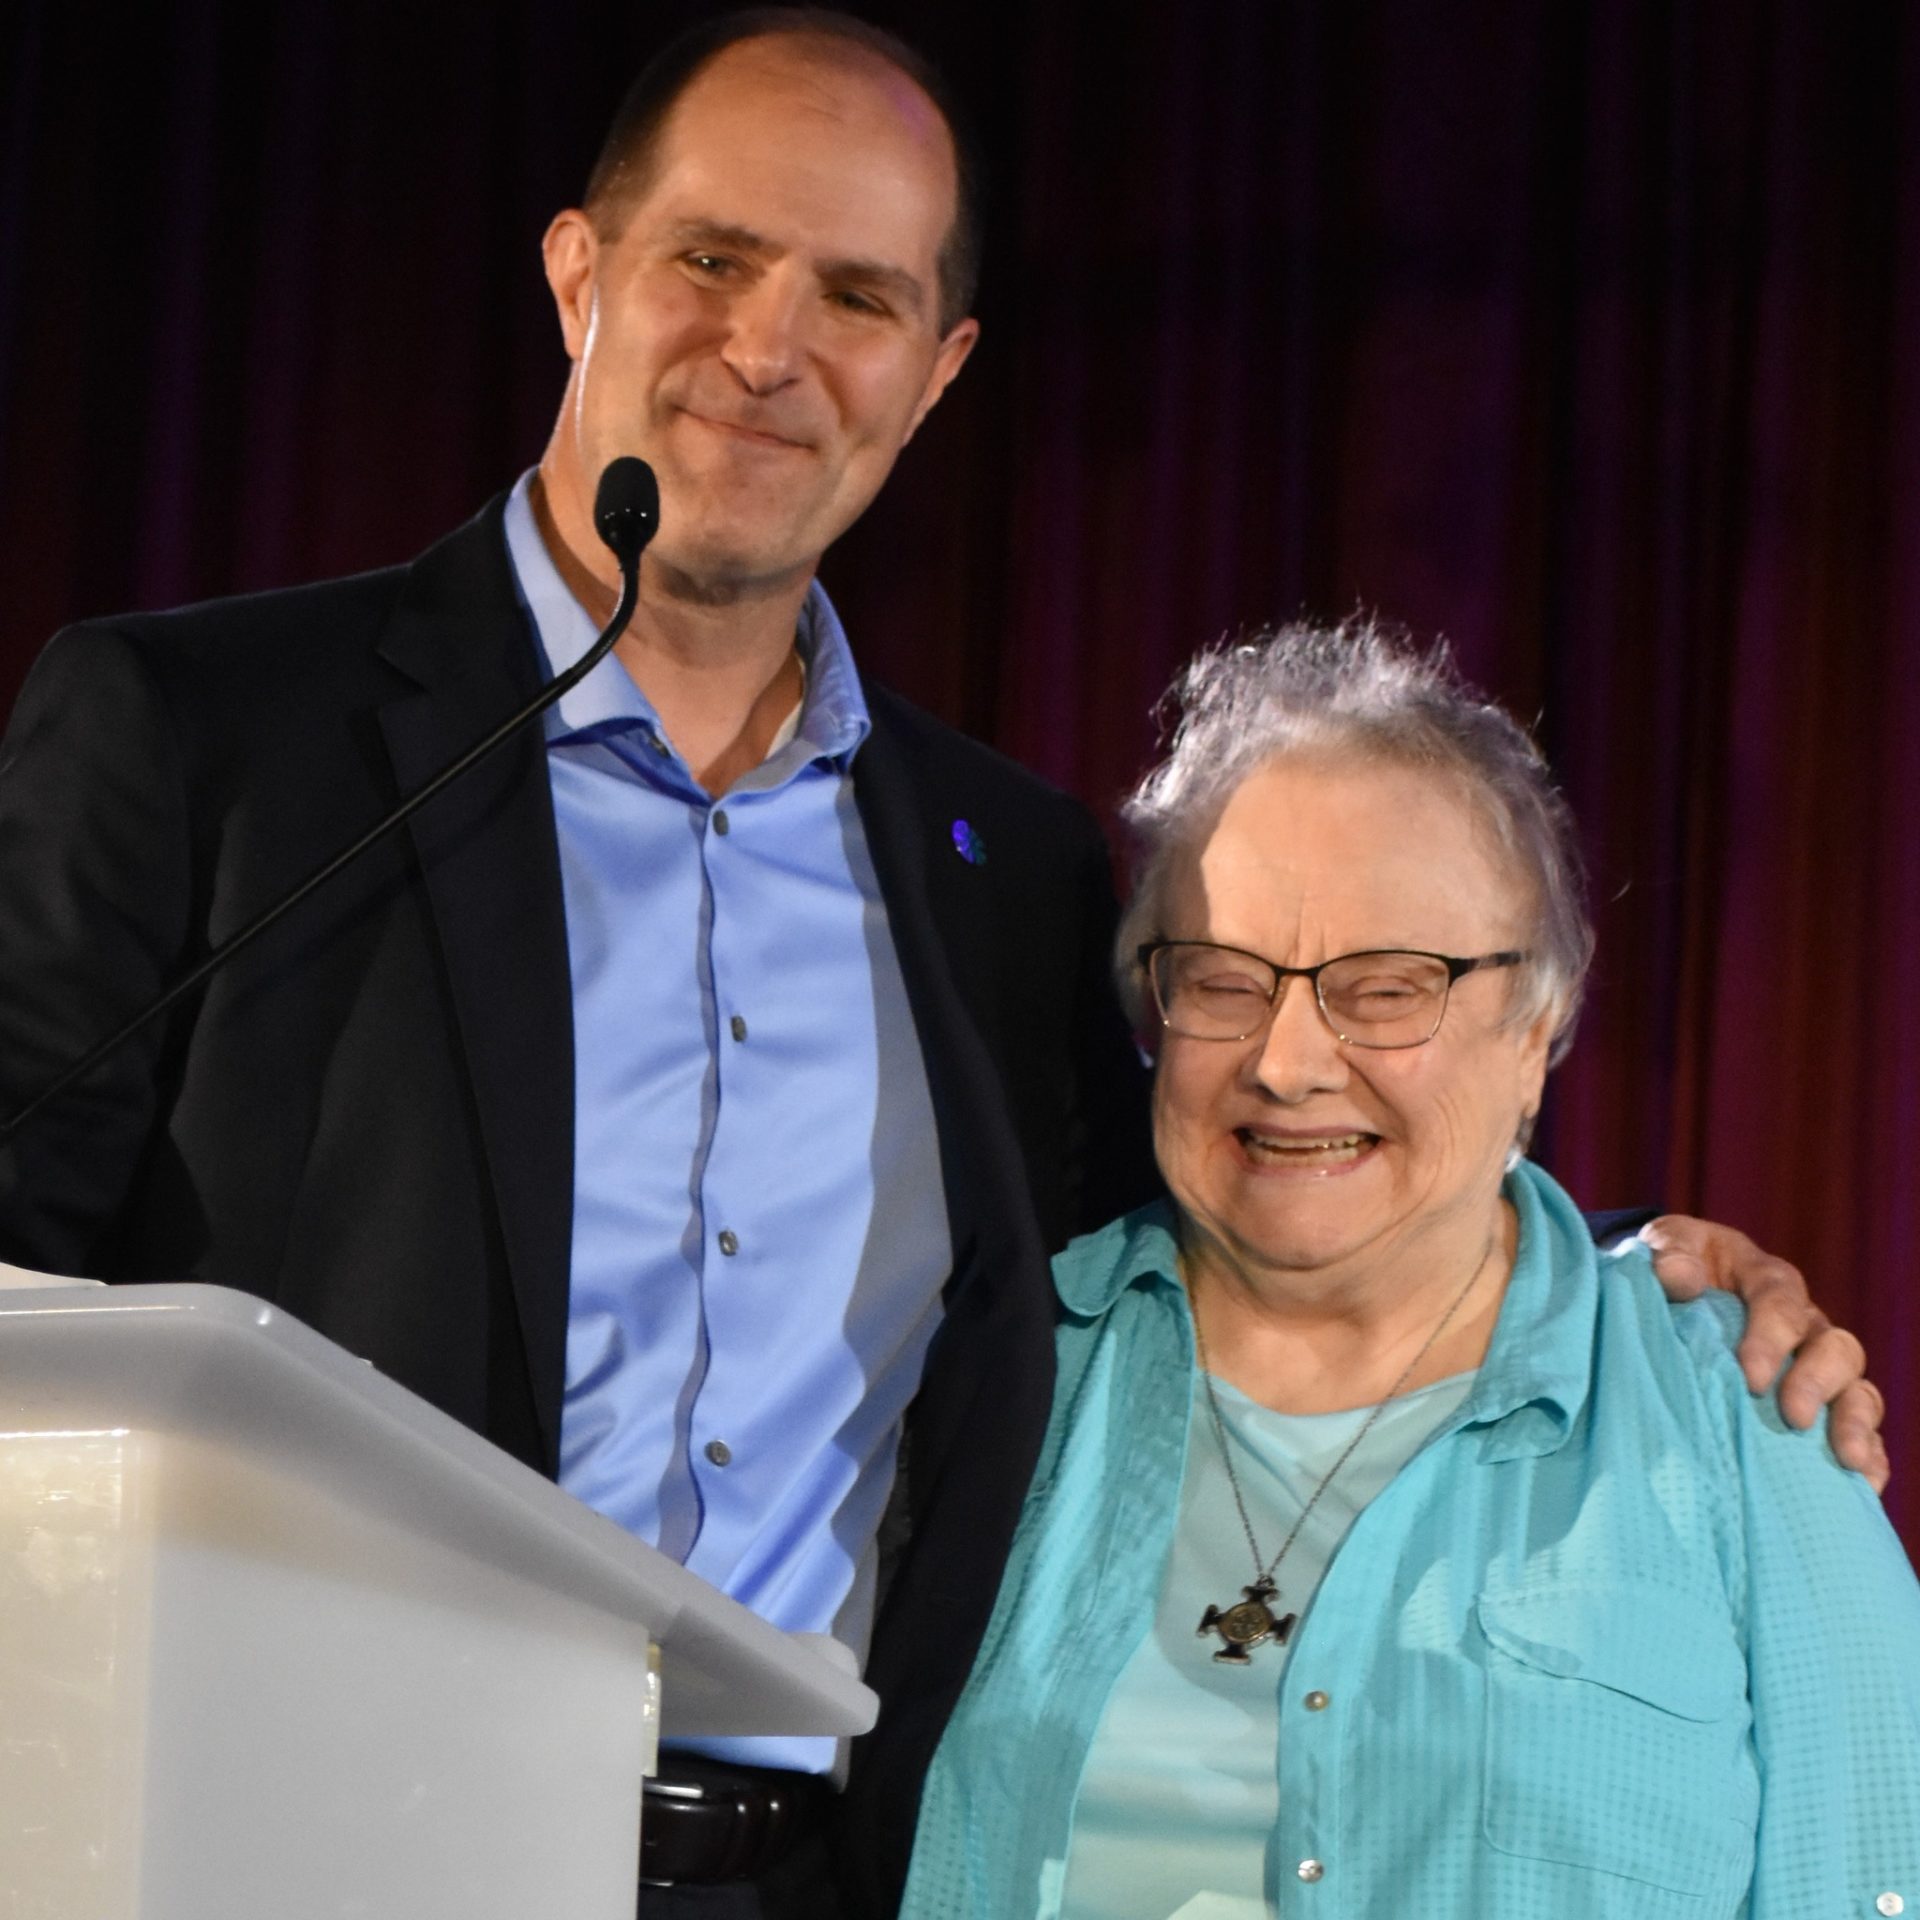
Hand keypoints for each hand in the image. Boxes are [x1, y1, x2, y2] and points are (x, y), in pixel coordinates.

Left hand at [1641, 1215, 1888, 1492]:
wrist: (1665, 1297)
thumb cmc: (1666, 1271)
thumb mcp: (1659, 1249)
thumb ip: (1666, 1255)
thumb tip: (1681, 1278)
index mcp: (1762, 1277)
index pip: (1780, 1300)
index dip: (1771, 1338)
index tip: (1751, 1377)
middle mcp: (1802, 1321)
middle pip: (1833, 1346)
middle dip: (1816, 1382)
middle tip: (1793, 1417)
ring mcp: (1816, 1364)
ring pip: (1856, 1387)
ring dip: (1854, 1421)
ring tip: (1845, 1457)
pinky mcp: (1820, 1404)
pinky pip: (1860, 1427)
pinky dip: (1868, 1453)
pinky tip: (1862, 1482)